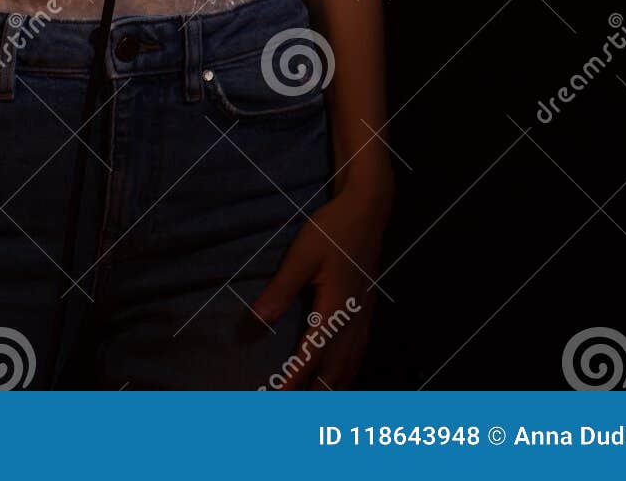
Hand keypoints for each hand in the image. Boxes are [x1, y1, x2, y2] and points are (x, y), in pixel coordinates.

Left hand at [250, 175, 393, 389]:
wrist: (368, 211)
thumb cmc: (333, 230)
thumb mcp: (301, 256)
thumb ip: (281, 289)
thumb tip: (257, 320)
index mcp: (336, 309)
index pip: (311, 358)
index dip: (291, 382)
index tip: (274, 400)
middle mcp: (353, 320)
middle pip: (334, 373)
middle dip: (313, 397)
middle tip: (291, 413)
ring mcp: (364, 318)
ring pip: (350, 368)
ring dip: (331, 390)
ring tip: (313, 409)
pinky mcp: (368, 312)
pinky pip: (358, 355)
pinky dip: (347, 375)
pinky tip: (338, 380)